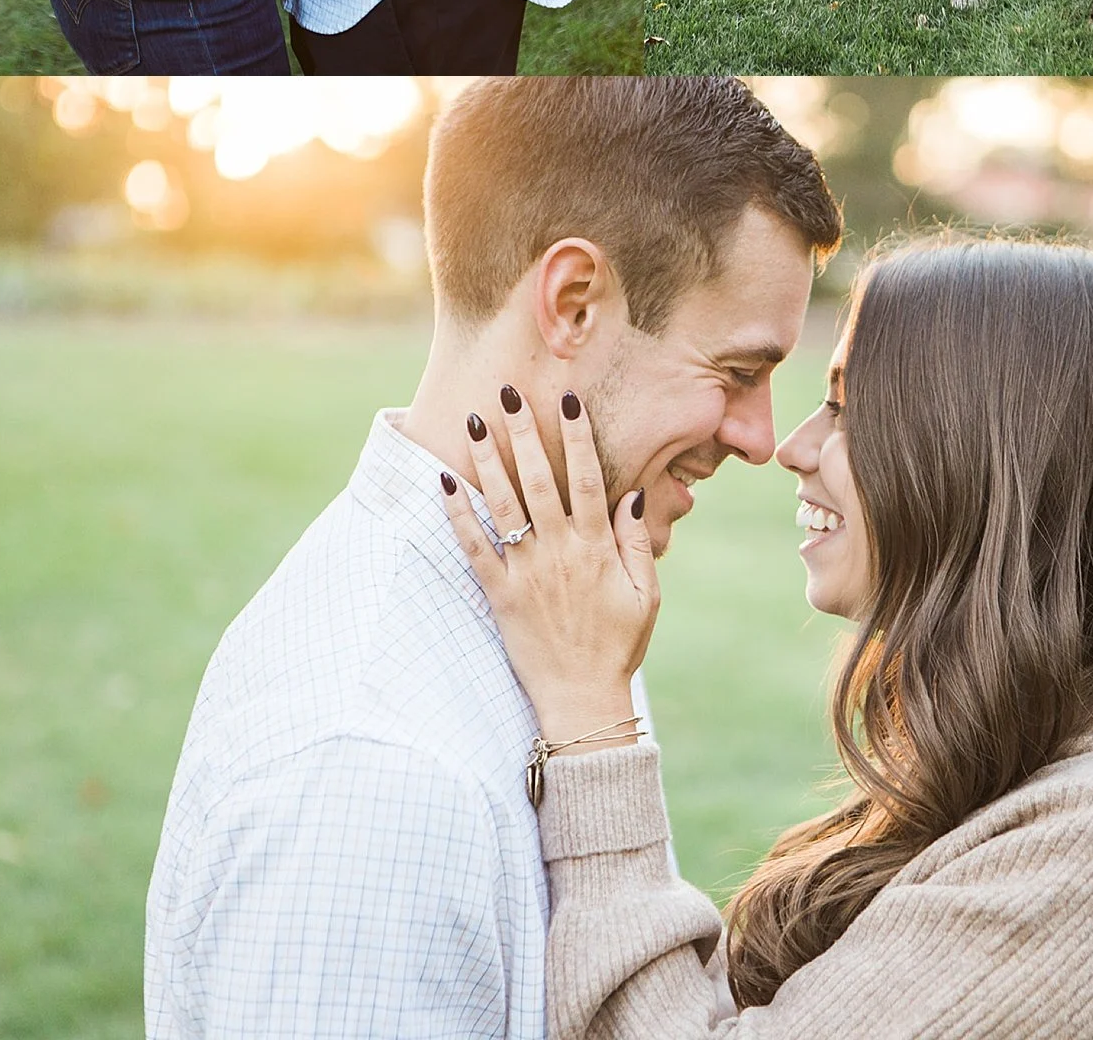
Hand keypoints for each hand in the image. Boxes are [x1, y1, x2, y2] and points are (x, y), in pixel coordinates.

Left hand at [441, 387, 658, 747]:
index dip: (577, 436)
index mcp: (596, 548)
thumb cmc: (619, 646)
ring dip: (487, 460)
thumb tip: (632, 493)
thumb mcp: (646, 594)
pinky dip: (458, 515)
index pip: (587, 478)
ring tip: (474, 421)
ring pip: (503, 505)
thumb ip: (637, 541)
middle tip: (508, 392)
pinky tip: (445, 483)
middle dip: (523, 432)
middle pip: (538, 479)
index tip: (568, 399)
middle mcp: (559, 552)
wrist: (581, 700)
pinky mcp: (499, 595)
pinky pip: (473, 548)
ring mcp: (526, 573)